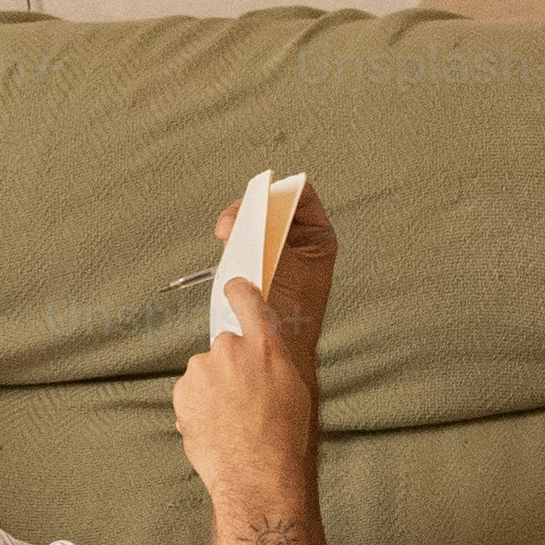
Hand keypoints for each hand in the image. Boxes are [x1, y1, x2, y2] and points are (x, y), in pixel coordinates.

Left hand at [174, 260, 323, 544]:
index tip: (233, 288)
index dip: (238, 291)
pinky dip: (197, 406)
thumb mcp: (294, 389)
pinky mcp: (183, 392)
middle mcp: (231, 349)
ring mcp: (203, 369)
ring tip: (230, 420)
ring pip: (205, 371)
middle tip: (242, 399)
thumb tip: (263, 353)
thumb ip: (274, 361)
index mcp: (265, 345)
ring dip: (212, 388)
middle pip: (225, 345)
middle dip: (229, 366)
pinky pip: (190, 393)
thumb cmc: (282, 438)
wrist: (255, 474)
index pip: (247, 300)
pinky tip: (215, 427)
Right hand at [209, 181, 337, 352]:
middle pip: (270, 206)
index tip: (257, 201)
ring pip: (252, 225)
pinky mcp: (254, 264)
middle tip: (230, 226)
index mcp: (317, 236)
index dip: (277, 191)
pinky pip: (240, 245)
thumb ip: (266, 237)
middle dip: (248, 211)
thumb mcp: (284, 268)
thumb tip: (243, 216)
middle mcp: (298, 240)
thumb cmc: (291, 315)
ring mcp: (275, 251)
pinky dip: (231, 247)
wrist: (279, 352)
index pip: (300, 194)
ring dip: (237, 229)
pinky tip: (227, 255)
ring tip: (227, 241)